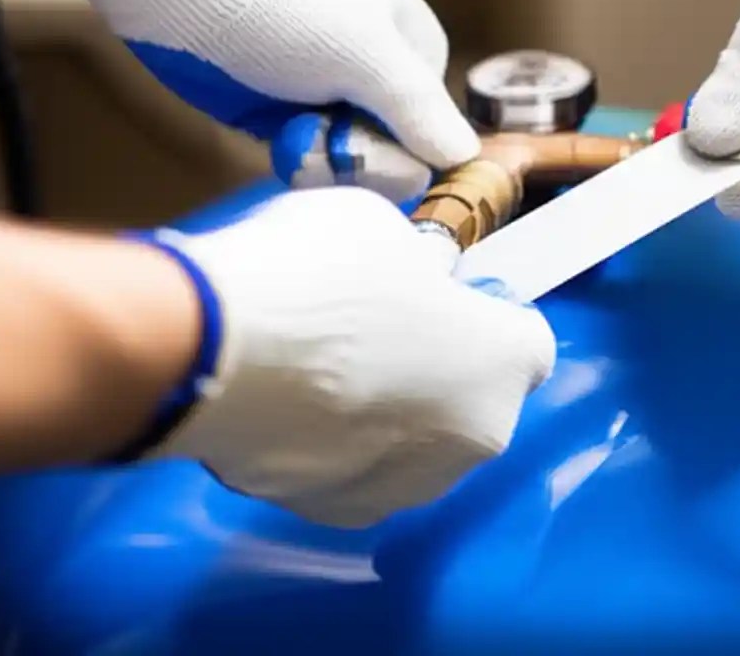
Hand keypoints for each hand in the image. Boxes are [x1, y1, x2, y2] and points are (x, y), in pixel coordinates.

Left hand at [44, 0, 478, 202]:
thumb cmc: (277, 3)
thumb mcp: (363, 54)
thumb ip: (419, 110)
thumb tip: (466, 155)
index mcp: (411, 44)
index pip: (435, 132)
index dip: (407, 152)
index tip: (370, 143)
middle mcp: (374, 70)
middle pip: (392, 153)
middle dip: (356, 156)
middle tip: (319, 130)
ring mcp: (326, 91)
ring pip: (347, 162)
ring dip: (319, 159)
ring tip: (287, 130)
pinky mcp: (280, 111)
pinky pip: (306, 159)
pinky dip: (292, 158)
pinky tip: (272, 139)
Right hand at [138, 188, 555, 527]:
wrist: (212, 350)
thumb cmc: (318, 275)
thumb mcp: (383, 227)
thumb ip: (415, 263)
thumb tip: (411, 278)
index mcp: (504, 366)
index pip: (527, 341)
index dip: (488, 311)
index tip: (448, 293)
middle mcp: (472, 442)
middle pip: (471, 399)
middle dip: (439, 365)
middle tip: (378, 324)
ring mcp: (403, 488)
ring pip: (413, 445)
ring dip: (387, 412)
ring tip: (323, 365)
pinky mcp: (335, 512)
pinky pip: (351, 470)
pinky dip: (331, 443)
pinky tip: (288, 402)